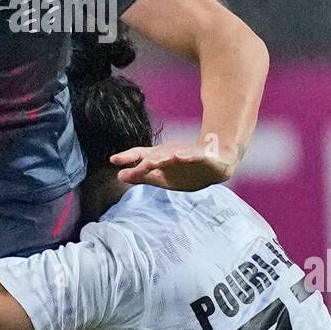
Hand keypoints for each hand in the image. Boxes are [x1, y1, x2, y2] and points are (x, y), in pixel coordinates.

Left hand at [109, 139, 238, 190]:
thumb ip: (142, 175)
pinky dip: (186, 155)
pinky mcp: (201, 156)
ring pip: (172, 155)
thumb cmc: (186, 169)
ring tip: (153, 162)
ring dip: (163, 157)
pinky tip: (179, 156)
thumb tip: (119, 176)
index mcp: (159, 159)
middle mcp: (170, 154)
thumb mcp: (162, 176)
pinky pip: (193, 155)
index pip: (140, 155)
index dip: (127, 157)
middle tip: (136, 168)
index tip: (113, 159)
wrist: (217, 161)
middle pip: (155, 157)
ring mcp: (185, 154)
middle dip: (145, 163)